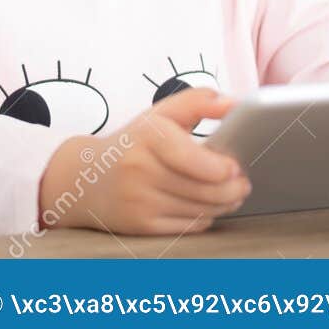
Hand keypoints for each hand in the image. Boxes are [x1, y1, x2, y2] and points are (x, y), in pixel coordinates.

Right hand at [37, 88, 250, 235]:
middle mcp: (139, 170)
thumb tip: (234, 106)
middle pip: (202, 189)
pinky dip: (205, 218)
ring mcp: (138, 200)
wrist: (85, 179)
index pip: (190, 157)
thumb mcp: (160, 114)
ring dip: (224, 204)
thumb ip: (198, 101)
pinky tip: (209, 207)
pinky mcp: (141, 225)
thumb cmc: (133, 142)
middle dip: (232, 189)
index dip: (220, 167)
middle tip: (244, 183)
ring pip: (199, 210)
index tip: (236, 167)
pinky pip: (187, 226)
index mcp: (147, 136)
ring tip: (233, 194)